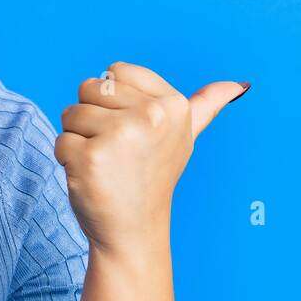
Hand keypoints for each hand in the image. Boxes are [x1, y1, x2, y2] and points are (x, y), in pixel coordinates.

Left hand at [55, 61, 247, 254]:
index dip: (112, 100)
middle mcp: (151, 116)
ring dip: (78, 139)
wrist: (135, 230)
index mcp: (172, 104)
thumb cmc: (153, 178)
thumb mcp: (184, 136)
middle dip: (91, 118)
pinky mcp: (91, 157)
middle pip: (89, 88)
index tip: (131, 130)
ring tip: (105, 164)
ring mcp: (121, 136)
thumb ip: (206, 106)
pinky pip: (61, 141)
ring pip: (71, 114)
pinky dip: (67, 159)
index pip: (114, 71)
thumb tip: (239, 84)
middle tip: (116, 150)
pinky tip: (90, 177)